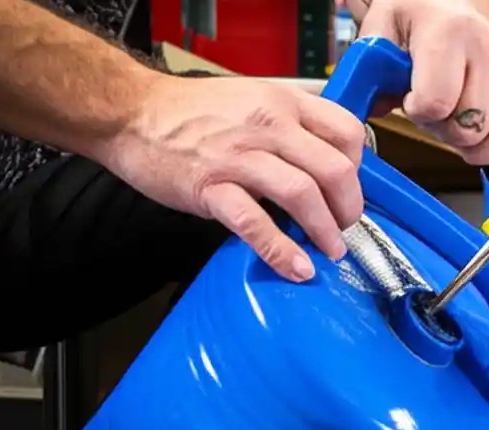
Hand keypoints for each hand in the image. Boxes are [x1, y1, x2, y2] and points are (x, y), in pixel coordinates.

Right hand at [104, 74, 366, 281]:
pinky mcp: (210, 186)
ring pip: (303, 194)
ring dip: (325, 231)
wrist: (130, 112)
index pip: (347, 132)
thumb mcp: (252, 101)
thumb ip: (289, 127)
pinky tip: (296, 268)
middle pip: (334, 169)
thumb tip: (324, 166)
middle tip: (346, 227)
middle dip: (349, 207)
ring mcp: (238, 156)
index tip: (350, 189)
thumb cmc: (191, 112)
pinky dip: (281, 251)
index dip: (358, 167)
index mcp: (283, 103)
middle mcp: (268, 125)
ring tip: (330, 251)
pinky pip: (255, 222)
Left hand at [348, 0, 488, 165]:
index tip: (411, 99)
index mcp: (447, 32)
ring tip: (456, 116)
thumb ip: (370, 71)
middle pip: (468, 126)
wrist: (450, 0)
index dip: (417, 112)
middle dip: (444, 129)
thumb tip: (367, 112)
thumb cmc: (414, 19)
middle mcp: (488, 46)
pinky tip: (479, 130)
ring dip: (472, 140)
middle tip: (435, 108)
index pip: (436, 103)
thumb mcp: (381, 32)